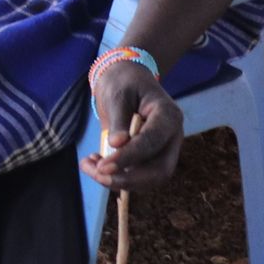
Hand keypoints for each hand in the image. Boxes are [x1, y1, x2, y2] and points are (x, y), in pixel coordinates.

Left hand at [79, 60, 183, 192]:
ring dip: (120, 182)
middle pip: (159, 171)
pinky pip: (140, 176)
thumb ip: (119, 119)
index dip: (128, 157)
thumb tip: (117, 145)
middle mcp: (172, 137)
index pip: (152, 142)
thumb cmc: (124, 83)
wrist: (128, 81)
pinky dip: (119, 177)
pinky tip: (97, 165)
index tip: (103, 166)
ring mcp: (165, 150)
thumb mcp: (118, 94)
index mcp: (168, 116)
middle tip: (97, 174)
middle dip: (127, 179)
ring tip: (90, 167)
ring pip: (150, 179)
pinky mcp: (153, 159)